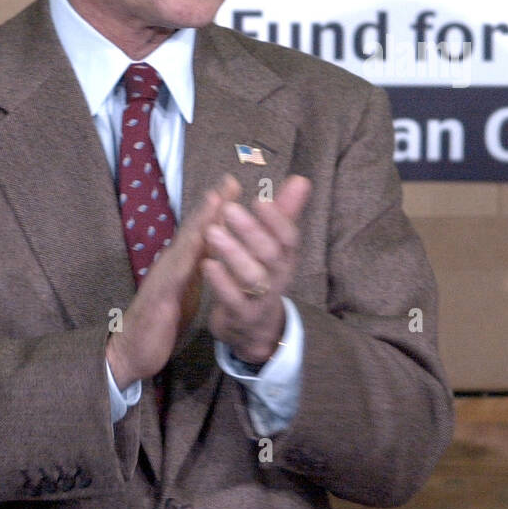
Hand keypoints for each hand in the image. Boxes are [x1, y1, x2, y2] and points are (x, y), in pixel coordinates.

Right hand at [105, 175, 240, 388]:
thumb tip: (212, 247)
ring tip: (218, 198)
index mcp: (182, 263)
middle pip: (195, 228)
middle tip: (231, 180)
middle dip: (214, 204)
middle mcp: (173, 263)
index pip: (203, 231)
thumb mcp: (186, 289)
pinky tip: (200, 242)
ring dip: (202, 220)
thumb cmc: (161, 319)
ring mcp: (164, 277)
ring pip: (186, 243)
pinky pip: (177, 273)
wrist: (132, 351)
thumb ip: (197, 266)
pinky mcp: (160, 296)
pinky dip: (189, 255)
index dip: (219, 209)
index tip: (236, 185)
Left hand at [204, 174, 311, 364]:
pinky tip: (206, 263)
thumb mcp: (277, 246)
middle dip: (251, 230)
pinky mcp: (241, 315)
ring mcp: (261, 298)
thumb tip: (301, 179)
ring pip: (251, 276)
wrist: (257, 328)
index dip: (276, 219)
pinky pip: (233, 299)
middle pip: (270, 253)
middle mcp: (278, 276)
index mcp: (286, 257)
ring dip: (233, 253)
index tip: (259, 199)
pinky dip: (220, 281)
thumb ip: (285, 212)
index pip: (289, 236)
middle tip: (229, 209)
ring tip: (212, 232)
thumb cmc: (265, 275)